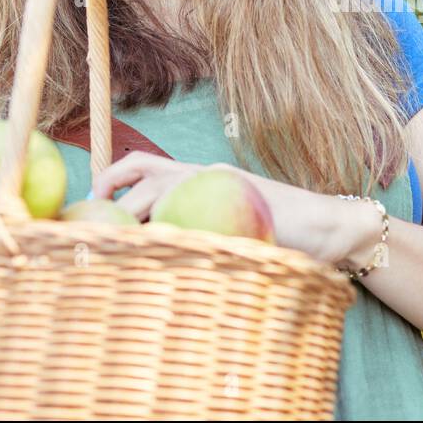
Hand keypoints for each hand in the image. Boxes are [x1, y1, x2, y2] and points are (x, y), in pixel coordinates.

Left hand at [89, 152, 351, 264]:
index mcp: (201, 175)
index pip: (142, 164)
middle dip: (111, 203)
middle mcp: (205, 175)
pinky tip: (159, 258)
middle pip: (142, 178)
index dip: (110, 179)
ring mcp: (220, 190)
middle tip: (93, 231)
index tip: (90, 204)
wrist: (333, 227)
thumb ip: (198, 224)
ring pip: (158, 196)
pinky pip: (188, 220)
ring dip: (135, 222)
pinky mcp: (235, 208)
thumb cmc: (286, 232)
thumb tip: (153, 249)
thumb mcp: (234, 222)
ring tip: (119, 249)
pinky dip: (166, 237)